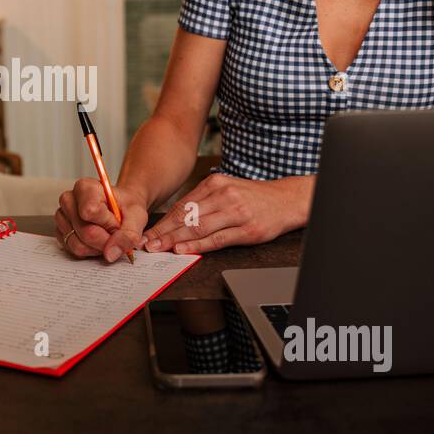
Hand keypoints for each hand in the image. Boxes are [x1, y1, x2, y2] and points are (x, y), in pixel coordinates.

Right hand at [54, 179, 149, 262]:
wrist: (120, 208)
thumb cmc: (126, 208)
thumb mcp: (137, 216)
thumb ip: (129, 234)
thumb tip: (111, 254)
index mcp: (85, 187)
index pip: (90, 212)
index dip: (108, 224)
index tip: (118, 223)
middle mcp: (69, 200)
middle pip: (86, 232)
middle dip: (106, 241)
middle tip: (116, 233)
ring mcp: (62, 216)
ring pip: (78, 245)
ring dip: (98, 248)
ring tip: (107, 236)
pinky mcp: (60, 231)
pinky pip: (73, 250)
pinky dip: (89, 251)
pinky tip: (97, 240)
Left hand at [142, 174, 312, 253]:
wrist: (287, 199)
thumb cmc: (254, 197)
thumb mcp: (227, 190)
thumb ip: (204, 201)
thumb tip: (176, 219)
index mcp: (215, 184)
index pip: (182, 205)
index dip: (162, 221)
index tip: (147, 232)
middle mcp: (224, 195)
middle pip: (186, 216)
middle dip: (163, 231)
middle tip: (145, 243)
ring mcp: (236, 212)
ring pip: (198, 227)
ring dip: (175, 239)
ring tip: (158, 248)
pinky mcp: (247, 229)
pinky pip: (217, 239)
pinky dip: (198, 246)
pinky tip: (184, 250)